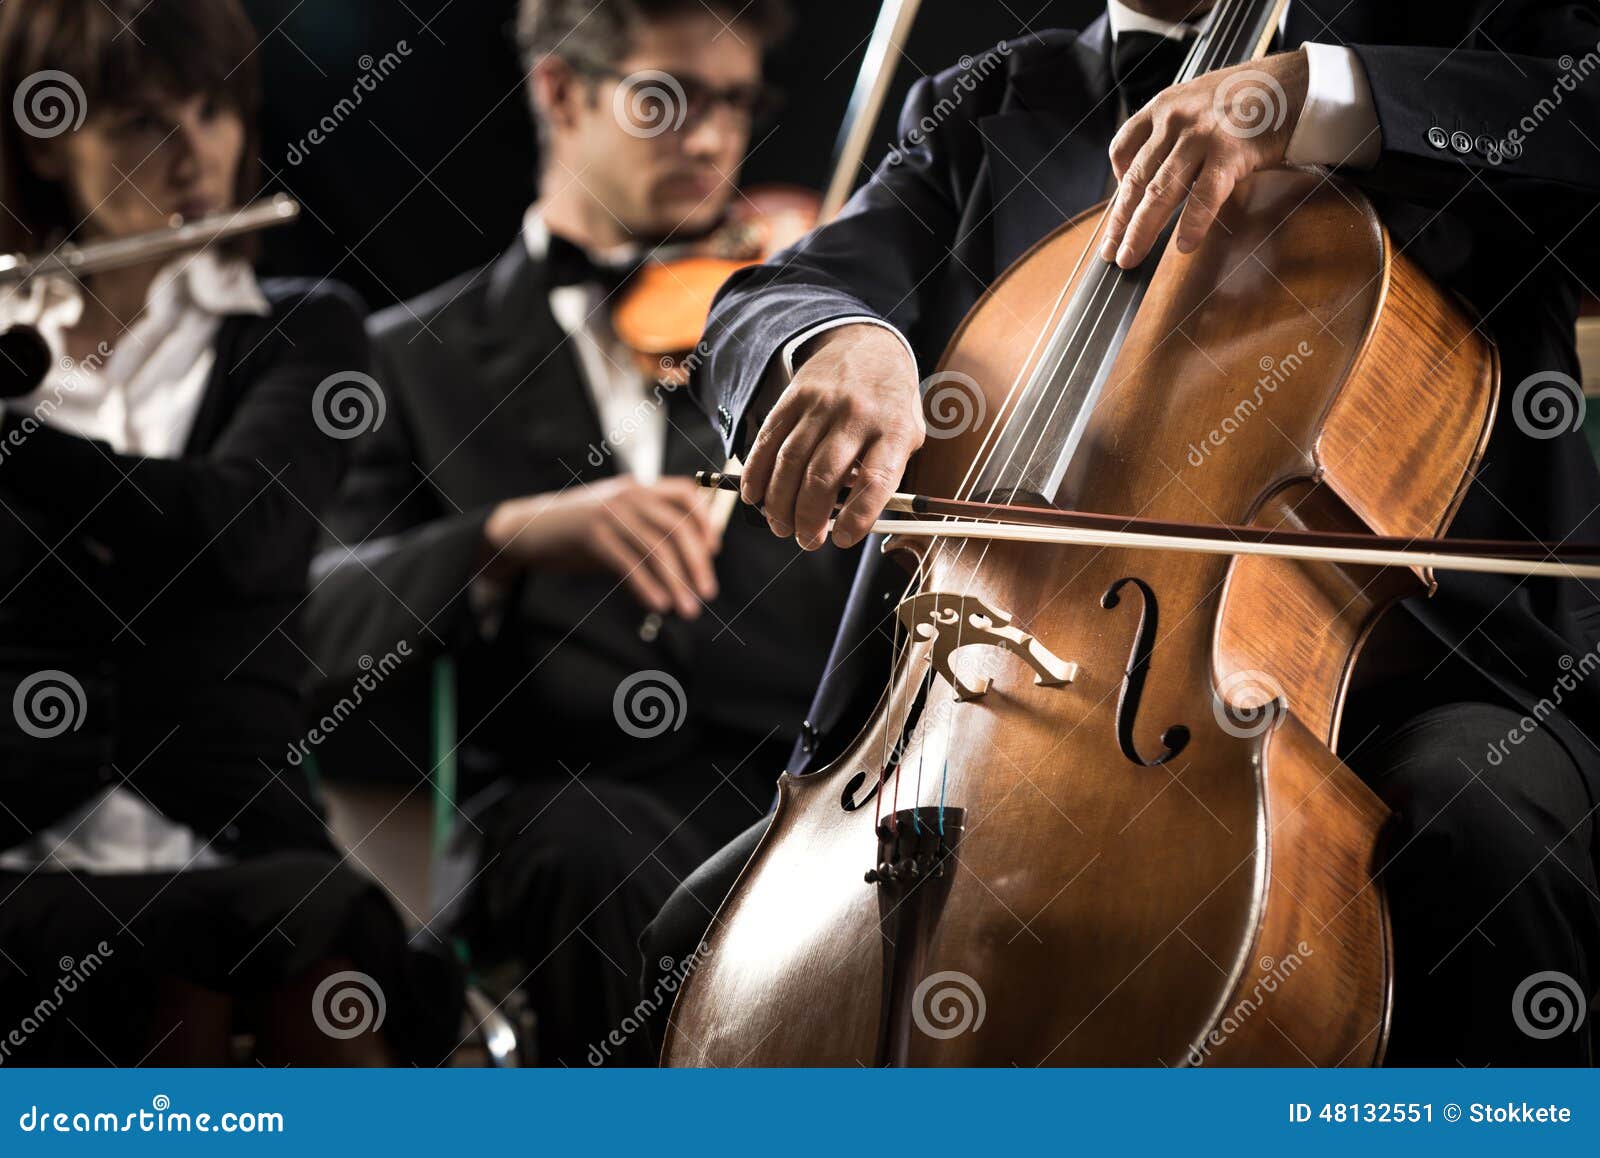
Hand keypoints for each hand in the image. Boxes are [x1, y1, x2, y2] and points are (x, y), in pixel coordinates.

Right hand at [483, 476, 717, 617]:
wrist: (525, 530)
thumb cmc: (576, 532)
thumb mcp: (617, 523)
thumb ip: (647, 533)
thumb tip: (687, 564)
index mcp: (638, 489)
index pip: (685, 494)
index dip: (705, 522)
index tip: (713, 552)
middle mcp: (627, 495)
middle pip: (676, 526)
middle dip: (697, 562)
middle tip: (708, 592)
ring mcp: (608, 513)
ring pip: (656, 548)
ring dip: (677, 582)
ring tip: (688, 609)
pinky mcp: (590, 535)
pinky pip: (629, 563)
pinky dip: (647, 586)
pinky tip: (659, 604)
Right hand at [741, 323, 923, 550]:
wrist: (869, 345)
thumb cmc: (890, 405)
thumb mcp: (908, 435)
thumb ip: (886, 474)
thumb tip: (849, 521)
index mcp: (894, 429)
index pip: (876, 480)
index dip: (857, 517)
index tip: (842, 540)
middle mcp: (857, 415)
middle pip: (823, 475)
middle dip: (808, 518)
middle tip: (805, 540)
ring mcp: (822, 404)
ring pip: (790, 462)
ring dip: (780, 503)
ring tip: (780, 526)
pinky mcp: (793, 397)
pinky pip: (769, 440)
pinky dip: (756, 473)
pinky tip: (754, 496)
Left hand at [1101, 49, 1308, 268]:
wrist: (1294, 81)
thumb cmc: (1246, 100)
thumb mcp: (1196, 102)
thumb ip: (1171, 134)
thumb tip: (1153, 181)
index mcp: (1162, 107)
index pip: (1122, 151)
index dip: (1116, 190)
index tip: (1112, 219)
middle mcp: (1174, 119)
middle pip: (1137, 179)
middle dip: (1121, 221)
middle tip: (1111, 253)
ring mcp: (1201, 135)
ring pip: (1161, 191)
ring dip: (1142, 230)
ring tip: (1131, 257)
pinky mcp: (1230, 151)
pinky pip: (1204, 196)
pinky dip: (1192, 224)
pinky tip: (1183, 245)